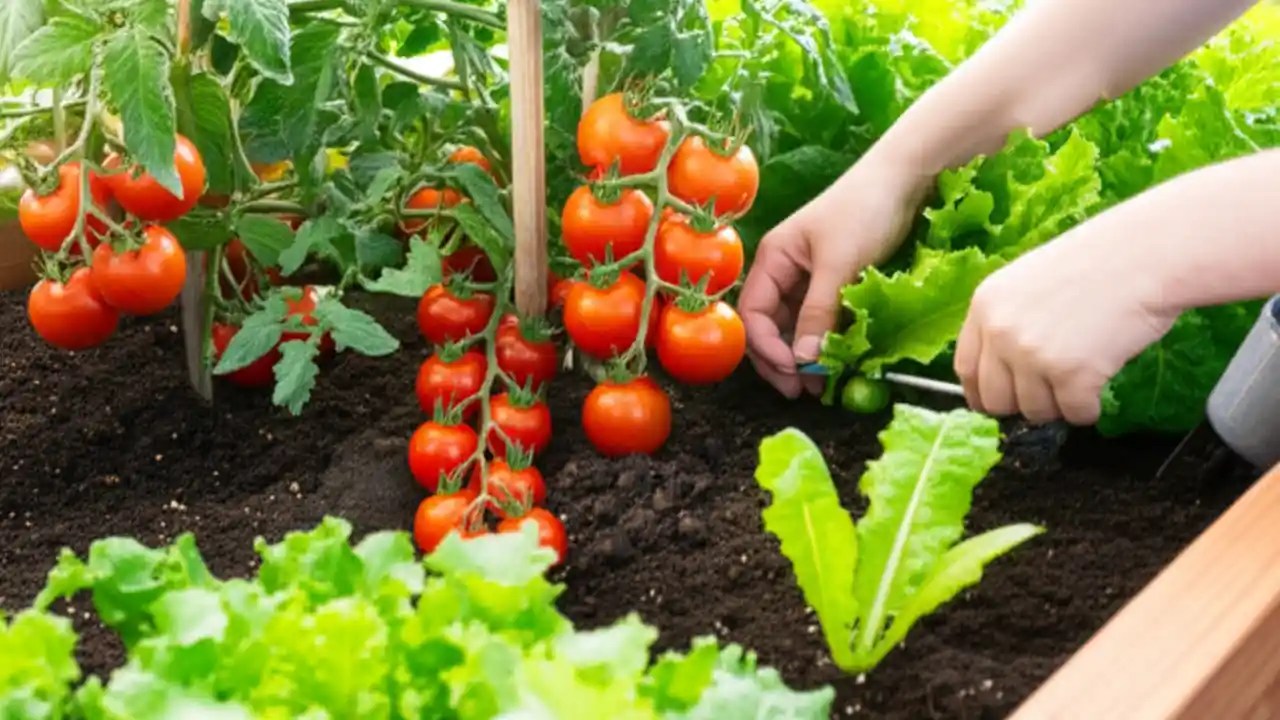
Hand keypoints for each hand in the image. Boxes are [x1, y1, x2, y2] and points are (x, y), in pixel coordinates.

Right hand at [738, 156, 925, 397]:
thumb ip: (819, 313)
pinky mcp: (834, 283)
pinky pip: (820, 321)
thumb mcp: (839, 265)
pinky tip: (836, 361)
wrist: (906, 177)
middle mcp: (784, 271)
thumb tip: (804, 361)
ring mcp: (809, 278)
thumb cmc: (864, 210)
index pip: (754, 314)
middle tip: (800, 390)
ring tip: (819, 385)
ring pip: (795, 327)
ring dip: (803, 357)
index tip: (793, 372)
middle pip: (768, 326)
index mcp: (773, 259)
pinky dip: (824, 343)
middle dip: (780, 359)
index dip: (767, 347)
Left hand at [954, 223, 1176, 424]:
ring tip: (1084, 371)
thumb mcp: (1026, 283)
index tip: (999, 402)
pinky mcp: (1072, 375)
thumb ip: (1006, 322)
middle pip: (996, 401)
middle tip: (1053, 389)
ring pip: (1036, 411)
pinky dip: (1090, 408)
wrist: (1145, 255)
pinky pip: (1075, 414)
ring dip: (1061, 403)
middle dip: (1024, 403)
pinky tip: (1101, 382)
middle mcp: (1001, 333)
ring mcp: (1033, 356)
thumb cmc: (1095, 263)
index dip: (983, 393)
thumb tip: (1000, 372)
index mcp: (985, 307)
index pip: (966, 370)